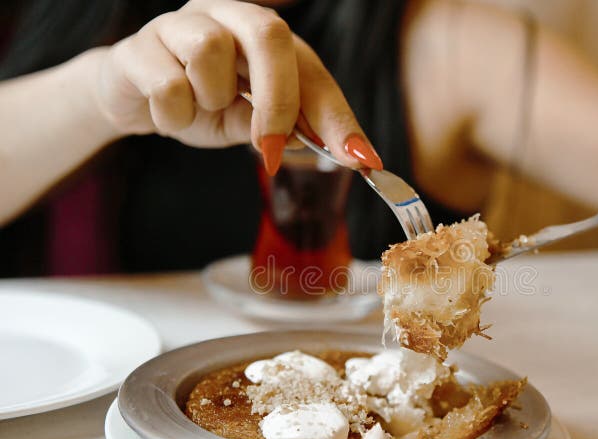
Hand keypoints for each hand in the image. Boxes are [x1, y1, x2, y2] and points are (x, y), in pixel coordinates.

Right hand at [93, 0, 381, 173]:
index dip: (337, 115)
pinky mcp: (139, 47)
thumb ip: (292, 130)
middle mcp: (228, 15)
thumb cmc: (202, 104)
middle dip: (278, 99)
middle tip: (270, 147)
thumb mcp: (254, 124)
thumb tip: (347, 153)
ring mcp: (181, 24)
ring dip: (212, 98)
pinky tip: (169, 113)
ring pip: (211, 48)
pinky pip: (168, 84)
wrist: (133, 100)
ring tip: (201, 108)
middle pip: (269, 34)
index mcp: (265, 36)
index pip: (313, 72)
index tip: (360, 158)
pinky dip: (174, 114)